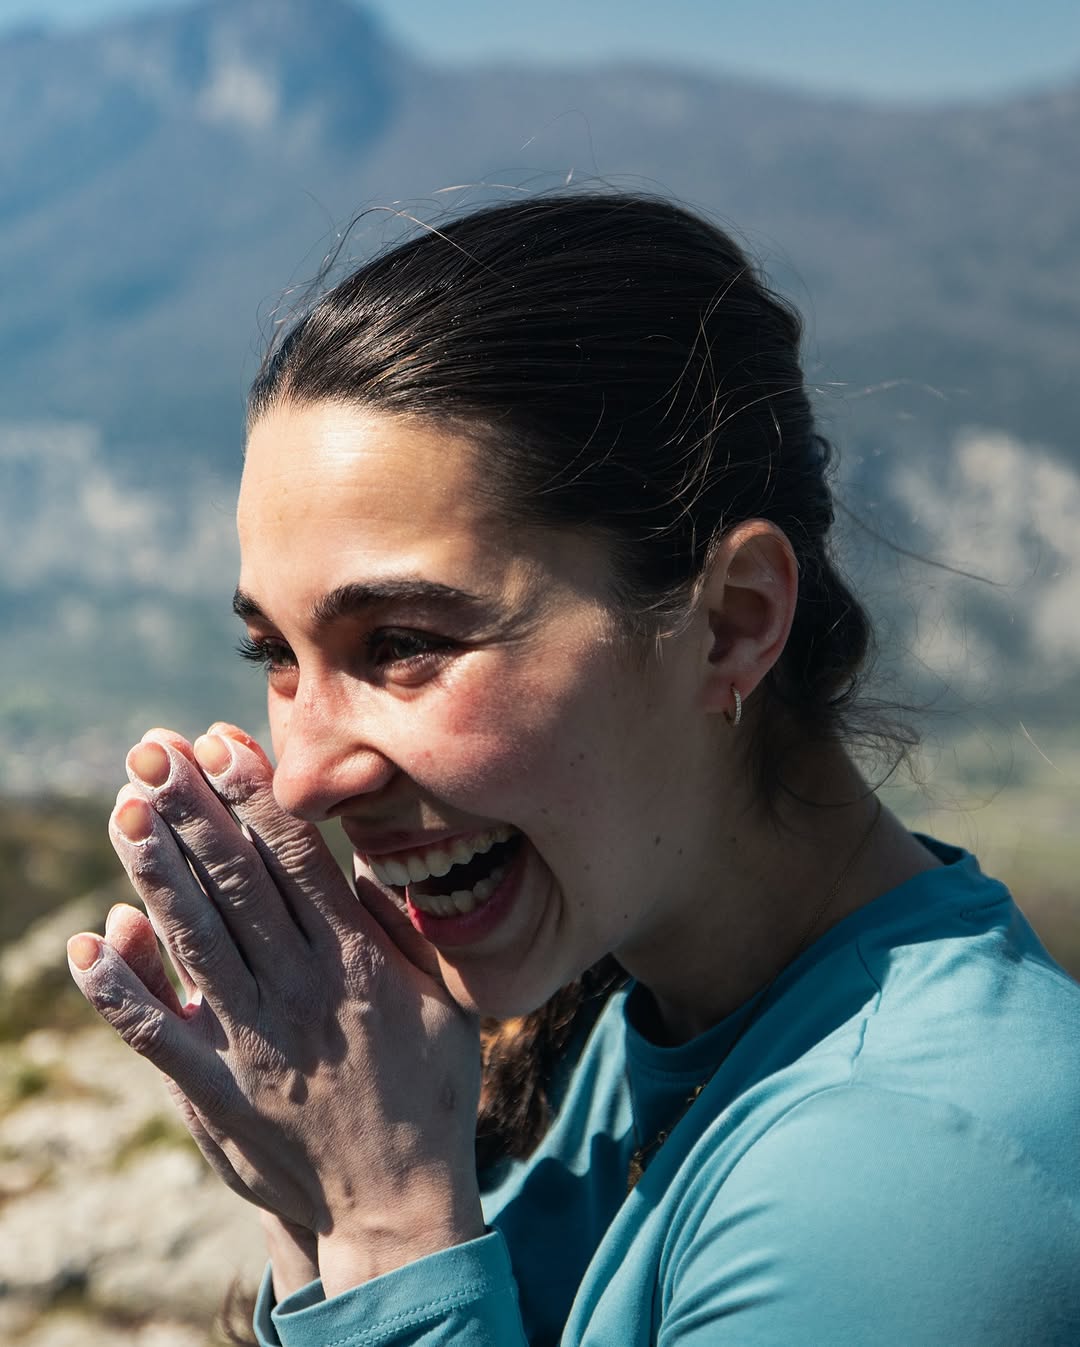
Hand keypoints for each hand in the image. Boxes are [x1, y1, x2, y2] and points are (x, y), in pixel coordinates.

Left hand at [68, 726, 483, 1292]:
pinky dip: (120, 991)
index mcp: (356, 961)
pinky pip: (160, 1036)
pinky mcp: (220, 1092)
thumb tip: (360, 865)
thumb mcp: (442, 998)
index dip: (254, 795)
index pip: (296, 859)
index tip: (220, 742)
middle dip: (194, 810)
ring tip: (125, 809)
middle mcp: (302, 989)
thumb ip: (400, 930)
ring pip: (196, 939)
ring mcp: (256, 1040)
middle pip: (237, 883)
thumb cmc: (433, 1089)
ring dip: (156, 872)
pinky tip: (87, 941)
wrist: (402, 1200)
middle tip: (153, 750)